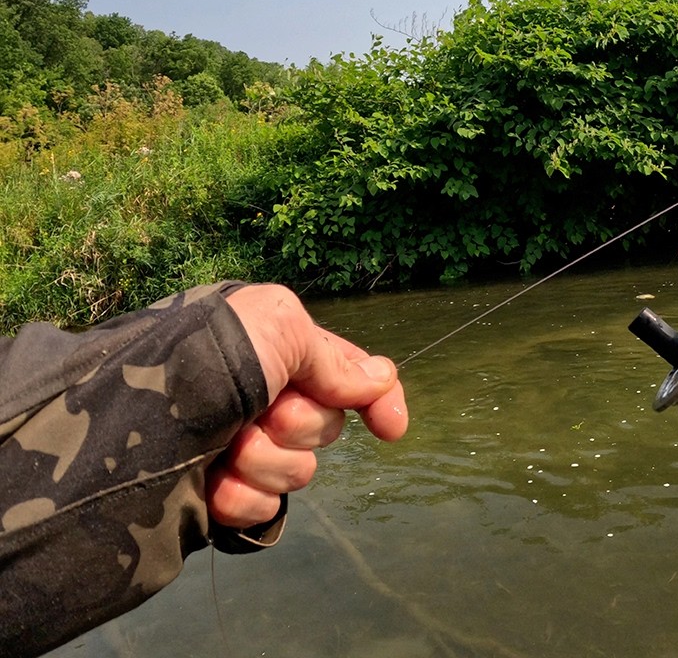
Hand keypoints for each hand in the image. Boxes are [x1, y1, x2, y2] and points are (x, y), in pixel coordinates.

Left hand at [207, 285, 408, 528]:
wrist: (130, 420)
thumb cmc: (205, 356)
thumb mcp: (277, 326)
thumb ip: (333, 357)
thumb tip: (380, 381)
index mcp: (276, 353)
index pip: (348, 377)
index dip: (378, 401)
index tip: (390, 431)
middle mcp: (263, 400)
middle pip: (326, 427)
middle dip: (297, 423)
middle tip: (259, 411)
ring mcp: (243, 451)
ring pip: (298, 472)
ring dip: (265, 461)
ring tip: (224, 447)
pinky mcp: (221, 496)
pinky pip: (264, 509)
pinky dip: (241, 498)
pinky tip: (214, 485)